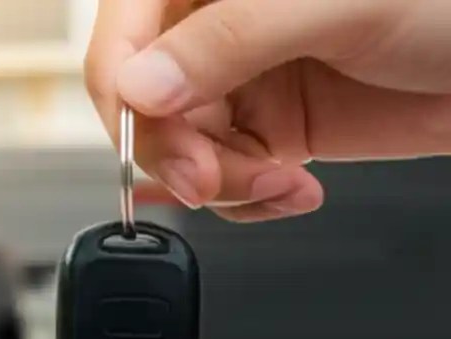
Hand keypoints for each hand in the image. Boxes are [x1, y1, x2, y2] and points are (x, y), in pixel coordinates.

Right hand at [88, 0, 450, 221]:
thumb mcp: (334, 5)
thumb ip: (229, 41)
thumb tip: (144, 86)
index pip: (122, 36)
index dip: (125, 93)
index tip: (159, 137)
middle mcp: (212, 26)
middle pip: (142, 105)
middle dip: (176, 154)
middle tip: (213, 180)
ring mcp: (239, 80)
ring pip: (178, 151)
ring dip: (219, 185)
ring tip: (275, 183)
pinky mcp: (269, 128)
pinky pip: (221, 178)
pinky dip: (245, 200)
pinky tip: (291, 190)